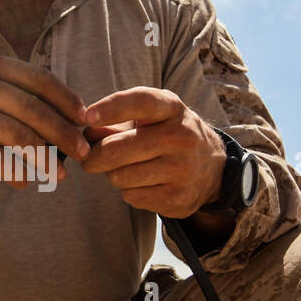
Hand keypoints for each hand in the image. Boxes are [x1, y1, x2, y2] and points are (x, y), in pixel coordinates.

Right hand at [0, 50, 90, 201]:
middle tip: (82, 152)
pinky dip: (19, 174)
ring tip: (60, 174)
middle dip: (64, 134)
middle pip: (34, 109)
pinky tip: (26, 182)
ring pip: (20, 137)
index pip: (38, 79)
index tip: (84, 119)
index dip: (67, 100)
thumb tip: (68, 118)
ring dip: (46, 159)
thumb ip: (12, 96)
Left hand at [79, 87, 224, 218]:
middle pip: (116, 150)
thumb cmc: (167, 134)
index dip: (111, 108)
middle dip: (93, 156)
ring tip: (127, 168)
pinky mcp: (178, 198)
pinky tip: (143, 183)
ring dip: (113, 174)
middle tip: (88, 158)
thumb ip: (116, 121)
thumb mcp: (150, 118)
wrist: (212, 167)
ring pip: (119, 176)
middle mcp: (181, 137)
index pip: (140, 102)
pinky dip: (128, 191)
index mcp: (172, 108)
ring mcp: (182, 169)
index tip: (88, 117)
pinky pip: (131, 197)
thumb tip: (87, 134)